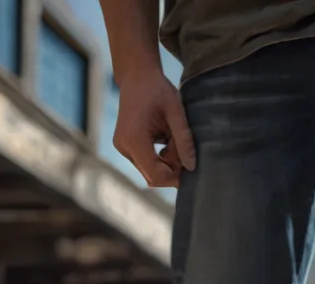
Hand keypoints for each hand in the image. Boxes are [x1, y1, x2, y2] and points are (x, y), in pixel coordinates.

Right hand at [113, 68, 195, 187]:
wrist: (137, 76)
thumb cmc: (157, 89)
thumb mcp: (176, 112)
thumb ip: (184, 140)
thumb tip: (191, 167)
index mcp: (134, 138)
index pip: (155, 175)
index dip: (174, 177)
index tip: (189, 168)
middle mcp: (124, 146)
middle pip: (152, 176)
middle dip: (171, 169)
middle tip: (182, 149)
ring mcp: (122, 148)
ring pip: (150, 171)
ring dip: (166, 163)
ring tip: (172, 140)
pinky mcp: (124, 147)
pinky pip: (145, 163)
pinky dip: (159, 158)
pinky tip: (165, 140)